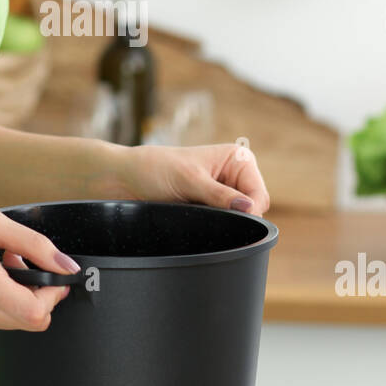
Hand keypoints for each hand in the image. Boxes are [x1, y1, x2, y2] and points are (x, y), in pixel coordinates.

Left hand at [110, 141, 270, 214]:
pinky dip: (216, 226)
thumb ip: (220, 195)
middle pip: (253, 208)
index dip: (250, 210)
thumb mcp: (190, 180)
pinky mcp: (210, 207)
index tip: (235, 219)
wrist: (126, 180)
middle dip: (237, 216)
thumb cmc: (155, 169)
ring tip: (198, 213)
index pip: (259, 194)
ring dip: (225, 222)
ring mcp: (222, 193)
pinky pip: (224, 224)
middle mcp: (234, 175)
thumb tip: (249, 208)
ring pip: (240, 219)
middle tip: (209, 214)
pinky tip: (199, 222)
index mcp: (237, 159)